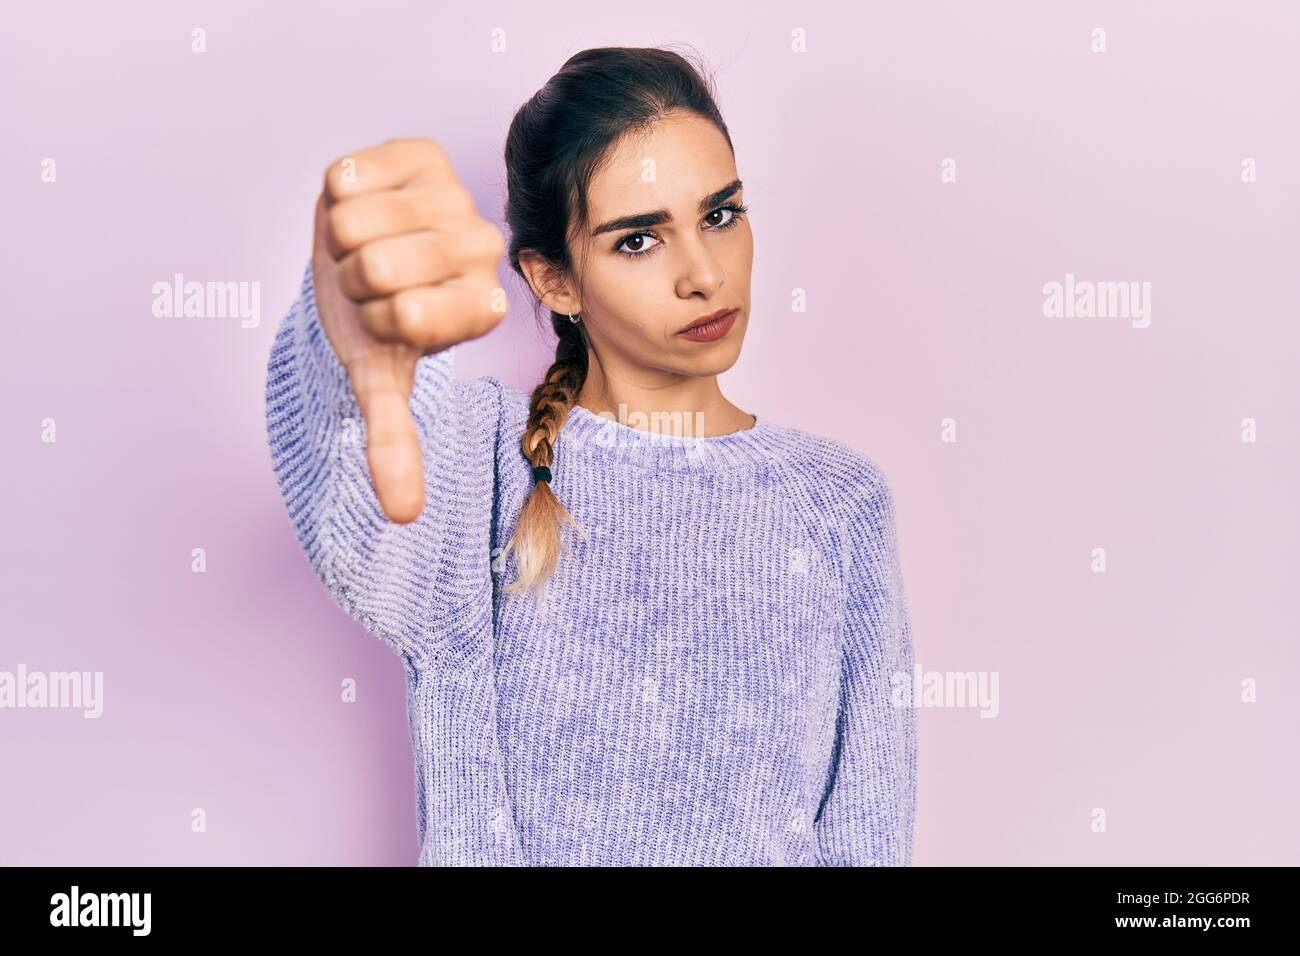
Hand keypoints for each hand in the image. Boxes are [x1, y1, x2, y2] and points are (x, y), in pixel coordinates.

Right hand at [310, 138, 508, 522]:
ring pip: (361, 224)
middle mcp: (483, 248)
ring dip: (342, 242)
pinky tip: (362, 204)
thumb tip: (403, 516)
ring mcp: (456, 196)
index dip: (378, 321)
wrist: (354, 255)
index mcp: (485, 306)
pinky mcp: (420, 153)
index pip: (413, 318)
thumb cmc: (373, 319)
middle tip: (372, 282)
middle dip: (355, 283)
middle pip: (382, 268)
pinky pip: (349, 178)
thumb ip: (394, 443)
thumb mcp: (382, 381)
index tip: (391, 319)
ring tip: (365, 246)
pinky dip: (338, 197)